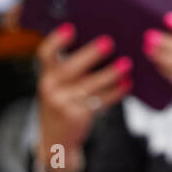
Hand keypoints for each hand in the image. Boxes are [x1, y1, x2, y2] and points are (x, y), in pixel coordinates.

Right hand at [34, 23, 132, 171]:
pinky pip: (99, 102)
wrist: (56, 142)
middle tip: (109, 43)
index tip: (70, 29)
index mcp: (46, 76)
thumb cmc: (62, 107)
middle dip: (90, 55)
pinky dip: (114, 93)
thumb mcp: (58, 88)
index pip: (45, 54)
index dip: (56, 41)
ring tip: (126, 65)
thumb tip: (105, 47)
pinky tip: (127, 85)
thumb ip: (70, 71)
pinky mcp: (75, 117)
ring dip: (109, 75)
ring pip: (89, 86)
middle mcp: (50, 89)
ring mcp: (61, 104)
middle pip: (70, 68)